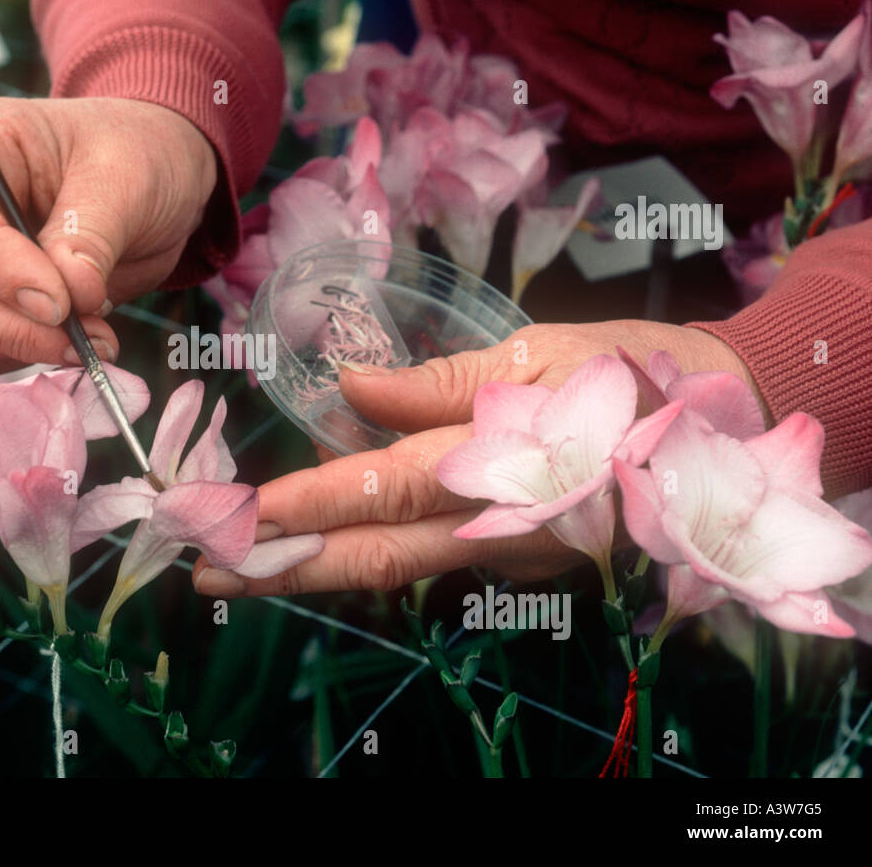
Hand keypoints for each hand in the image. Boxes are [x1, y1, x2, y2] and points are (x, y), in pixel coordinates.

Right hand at [0, 97, 217, 365]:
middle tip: (83, 337)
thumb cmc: (135, 156)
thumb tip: (70, 295)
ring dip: (22, 348)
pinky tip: (78, 348)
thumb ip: (91, 235)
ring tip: (93, 341)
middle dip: (13, 324)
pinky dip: (26, 359)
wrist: (155, 182)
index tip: (59, 301)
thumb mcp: (126, 179)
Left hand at [193, 319, 764, 596]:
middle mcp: (495, 523)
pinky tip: (314, 540)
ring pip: (393, 565)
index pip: (385, 491)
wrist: (716, 426)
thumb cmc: (627, 376)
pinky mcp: (509, 550)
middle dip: (287, 567)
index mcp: (502, 466)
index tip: (240, 512)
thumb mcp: (535, 356)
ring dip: (312, 566)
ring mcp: (502, 547)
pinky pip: (423, 554)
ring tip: (238, 559)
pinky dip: (362, 550)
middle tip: (209, 569)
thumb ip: (438, 385)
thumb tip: (349, 386)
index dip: (308, 504)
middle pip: (374, 557)